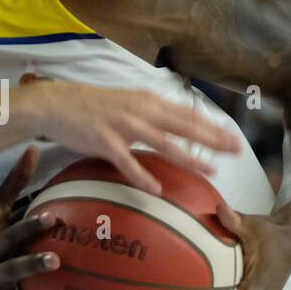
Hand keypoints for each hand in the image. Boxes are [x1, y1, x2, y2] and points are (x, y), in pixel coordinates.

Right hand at [18, 74, 239, 194]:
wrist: (55, 103)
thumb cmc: (91, 105)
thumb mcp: (126, 101)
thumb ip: (150, 111)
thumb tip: (175, 123)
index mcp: (147, 100)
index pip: (187, 113)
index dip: (212, 126)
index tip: (233, 137)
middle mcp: (140, 110)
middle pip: (183, 126)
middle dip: (212, 139)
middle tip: (236, 151)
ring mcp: (122, 125)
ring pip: (163, 143)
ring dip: (189, 157)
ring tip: (210, 170)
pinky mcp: (104, 141)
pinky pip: (127, 162)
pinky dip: (143, 176)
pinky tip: (156, 189)